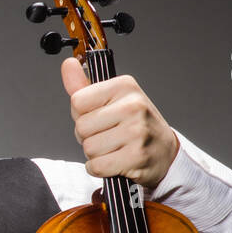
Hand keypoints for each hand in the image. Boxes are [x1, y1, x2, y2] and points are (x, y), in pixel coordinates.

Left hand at [61, 56, 178, 188]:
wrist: (163, 152)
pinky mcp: (136, 156)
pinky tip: (115, 161)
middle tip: (108, 135)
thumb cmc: (132, 124)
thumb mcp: (111, 100)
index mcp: (125, 86)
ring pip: (88, 148)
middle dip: (87, 137)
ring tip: (114, 148)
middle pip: (81, 127)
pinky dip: (100, 168)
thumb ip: (84, 86)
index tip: (98, 116)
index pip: (77, 101)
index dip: (81, 114)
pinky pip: (97, 166)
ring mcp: (137, 131)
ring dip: (95, 154)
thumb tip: (68, 64)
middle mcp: (133, 105)